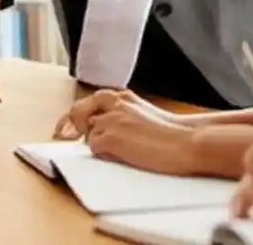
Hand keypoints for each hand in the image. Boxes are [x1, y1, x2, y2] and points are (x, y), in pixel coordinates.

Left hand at [58, 93, 195, 175]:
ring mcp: (109, 120)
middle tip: (65, 135)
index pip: (89, 101)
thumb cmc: (172, 133)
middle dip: (73, 124)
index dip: (77, 115)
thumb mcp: (143, 113)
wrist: (187, 142)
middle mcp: (113, 103)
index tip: (67, 126)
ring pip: (89, 134)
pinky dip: (104, 155)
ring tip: (122, 150)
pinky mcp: (109, 138)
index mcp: (122, 96)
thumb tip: (100, 128)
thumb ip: (121, 114)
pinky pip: (94, 149)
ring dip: (98, 143)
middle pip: (78, 112)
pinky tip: (123, 156)